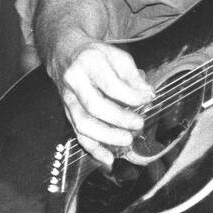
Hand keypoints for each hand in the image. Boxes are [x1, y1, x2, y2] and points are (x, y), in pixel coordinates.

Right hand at [49, 38, 154, 167]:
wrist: (65, 53)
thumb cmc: (94, 55)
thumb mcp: (116, 56)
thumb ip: (133, 76)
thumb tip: (147, 95)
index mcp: (88, 63)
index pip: (111, 85)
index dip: (132, 96)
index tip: (148, 99)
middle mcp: (75, 82)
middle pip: (95, 106)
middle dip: (119, 119)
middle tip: (138, 124)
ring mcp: (68, 99)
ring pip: (83, 124)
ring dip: (107, 137)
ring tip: (127, 140)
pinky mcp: (67, 113)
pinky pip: (78, 134)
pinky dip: (93, 149)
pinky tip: (108, 159)